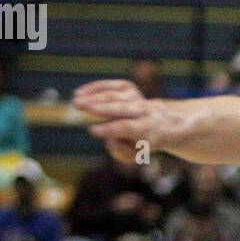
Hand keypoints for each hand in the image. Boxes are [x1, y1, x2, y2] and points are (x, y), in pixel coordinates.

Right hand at [73, 79, 187, 164]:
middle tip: (80, 106)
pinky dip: (95, 88)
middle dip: (101, 107)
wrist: (162, 123)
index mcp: (148, 131)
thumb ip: (122, 152)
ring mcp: (137, 98)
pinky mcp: (129, 88)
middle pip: (122, 108)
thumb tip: (110, 139)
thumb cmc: (142, 143)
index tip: (93, 131)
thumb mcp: (135, 155)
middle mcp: (145, 112)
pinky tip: (80, 93)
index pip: (127, 128)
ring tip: (76, 102)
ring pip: (114, 95)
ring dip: (94, 97)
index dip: (110, 129)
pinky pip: (110, 85)